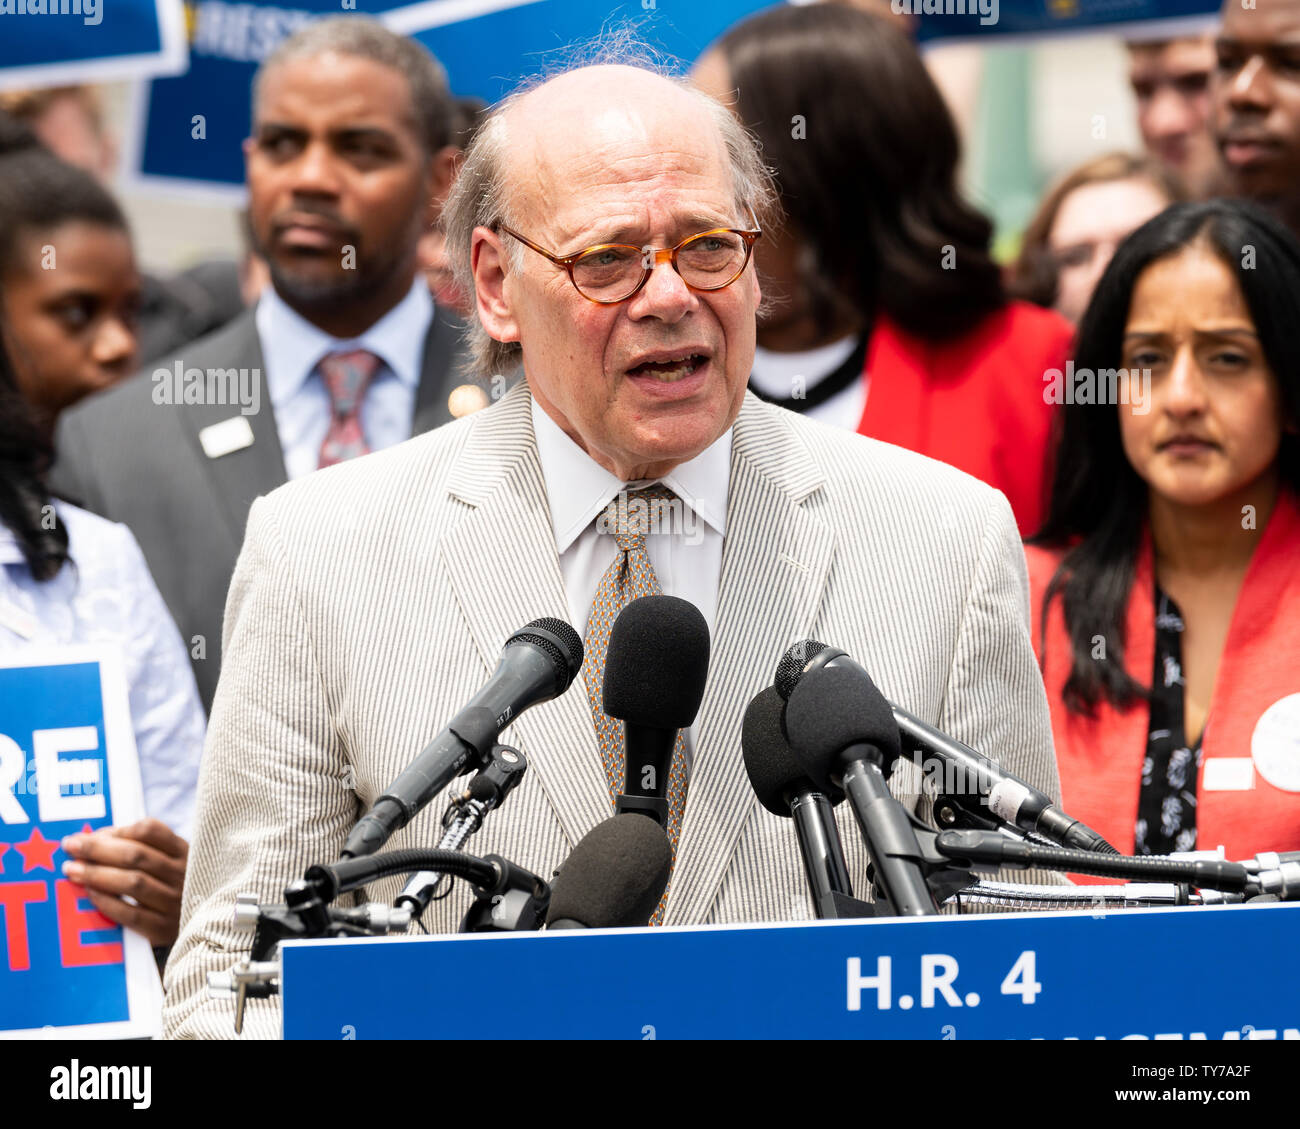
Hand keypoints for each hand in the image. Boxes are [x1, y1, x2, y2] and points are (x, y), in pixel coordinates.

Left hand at [62, 819, 188, 947]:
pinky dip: (107, 902)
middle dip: (98, 849)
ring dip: (97, 874)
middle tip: (70, 847)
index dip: (118, 830)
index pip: (151, 830)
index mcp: (185, 851)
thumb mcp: (170, 863)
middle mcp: (183, 874)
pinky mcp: (164, 929)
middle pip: (136, 855)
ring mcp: (175, 902)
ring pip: (133, 882)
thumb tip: (96, 838)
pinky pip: (130, 914)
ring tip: (72, 870)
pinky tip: (90, 893)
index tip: (91, 834)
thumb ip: (141, 848)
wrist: (200, 928)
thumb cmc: (172, 888)